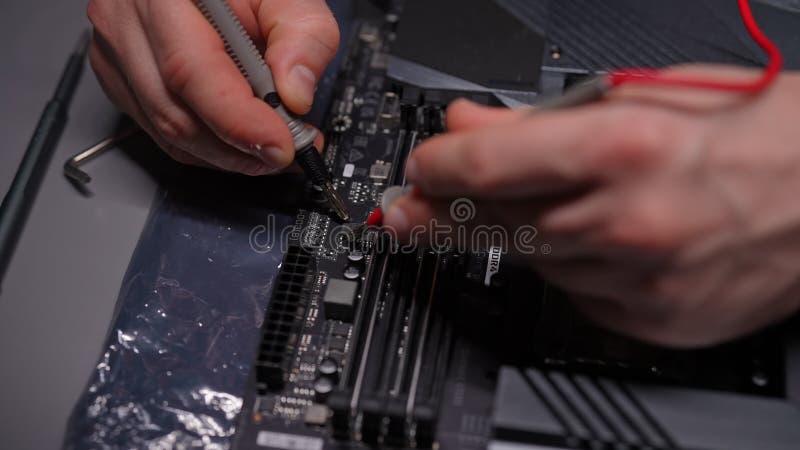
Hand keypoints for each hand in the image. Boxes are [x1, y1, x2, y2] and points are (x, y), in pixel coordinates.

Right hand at [87, 0, 338, 174]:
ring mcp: (115, 54)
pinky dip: (208, 146)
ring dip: (228, 153)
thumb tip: (295, 92)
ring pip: (168, 133)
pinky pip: (161, 132)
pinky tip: (241, 140)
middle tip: (292, 148)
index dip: (238, 121)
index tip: (280, 144)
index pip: (189, 71)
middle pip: (176, 115)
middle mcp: (124, 22)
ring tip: (273, 145)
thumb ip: (301, 32)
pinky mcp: (119, 79)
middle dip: (241, 147)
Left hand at [385, 65, 799, 346]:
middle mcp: (631, 221)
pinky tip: (583, 239)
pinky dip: (564, 265)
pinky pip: (575, 293)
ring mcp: (641, 281)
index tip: (422, 167)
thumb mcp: (651, 97)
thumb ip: (547, 118)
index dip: (439, 166)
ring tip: (517, 208)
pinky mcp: (652, 320)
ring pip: (533, 260)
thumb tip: (474, 125)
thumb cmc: (760, 132)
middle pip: (496, 222)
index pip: (489, 164)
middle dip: (443, 214)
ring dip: (511, 234)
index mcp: (629, 148)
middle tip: (409, 214)